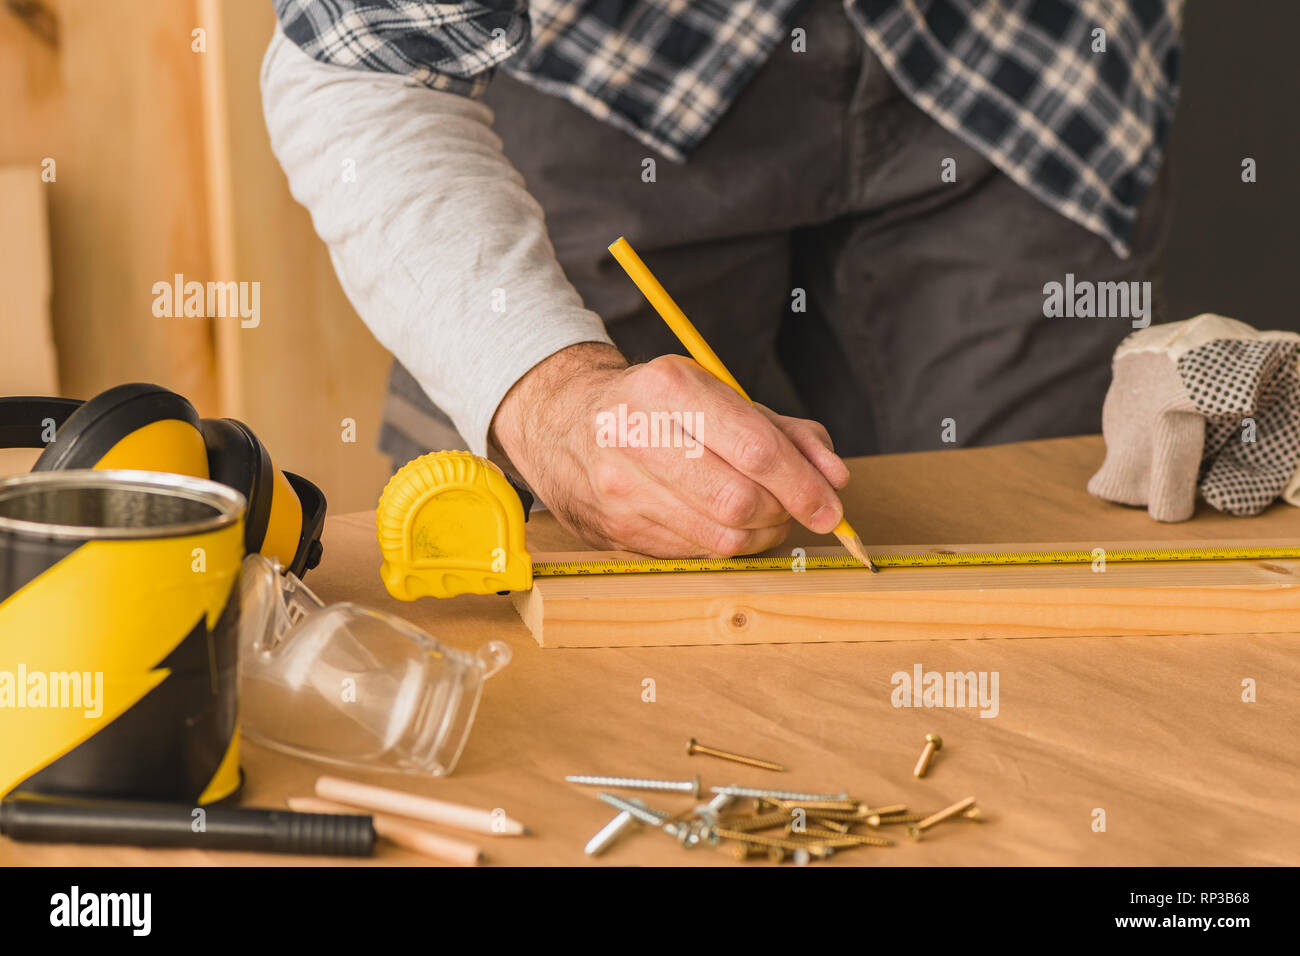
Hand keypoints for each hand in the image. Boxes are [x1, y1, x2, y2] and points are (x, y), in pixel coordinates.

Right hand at [490, 343, 850, 556]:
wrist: (564, 422)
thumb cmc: (657, 408)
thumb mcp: (718, 395)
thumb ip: (785, 431)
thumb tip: (833, 478)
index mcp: (669, 389)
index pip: (755, 450)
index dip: (804, 485)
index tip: (832, 506)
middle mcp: (636, 437)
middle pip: (740, 500)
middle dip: (783, 512)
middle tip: (795, 508)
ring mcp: (620, 489)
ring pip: (720, 536)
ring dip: (759, 534)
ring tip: (763, 515)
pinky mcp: (615, 529)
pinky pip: (694, 552)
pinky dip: (725, 544)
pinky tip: (724, 523)